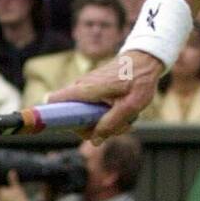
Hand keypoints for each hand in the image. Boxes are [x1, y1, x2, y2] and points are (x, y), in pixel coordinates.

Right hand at [48, 49, 162, 142]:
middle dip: (91, 128)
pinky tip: (125, 114)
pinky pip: (92, 109)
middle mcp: (81, 87)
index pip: (53, 102)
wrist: (146, 59)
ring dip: (103, 123)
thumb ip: (111, 123)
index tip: (75, 129)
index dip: (54, 118)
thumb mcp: (131, 105)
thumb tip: (94, 140)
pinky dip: (107, 115)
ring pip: (84, 115)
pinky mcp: (94, 91)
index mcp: (85, 89)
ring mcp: (87, 89)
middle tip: (116, 128)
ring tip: (126, 120)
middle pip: (72, 117)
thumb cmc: (139, 80)